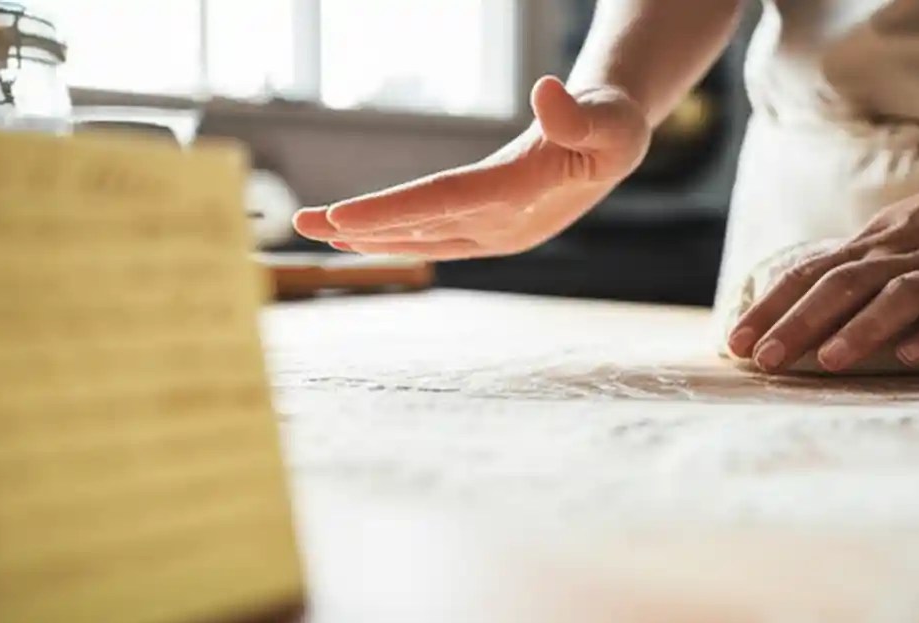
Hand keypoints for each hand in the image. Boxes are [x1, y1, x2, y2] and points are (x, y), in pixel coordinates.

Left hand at [293, 76, 650, 259]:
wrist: (617, 147)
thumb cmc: (613, 126)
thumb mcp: (611, 118)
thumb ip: (580, 114)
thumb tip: (547, 92)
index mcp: (523, 195)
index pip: (445, 203)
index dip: (392, 211)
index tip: (340, 216)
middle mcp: (501, 224)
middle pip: (419, 225)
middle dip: (358, 226)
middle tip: (301, 223)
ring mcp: (493, 232)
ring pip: (418, 234)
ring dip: (366, 232)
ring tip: (313, 230)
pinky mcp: (487, 230)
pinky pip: (430, 233)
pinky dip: (392, 233)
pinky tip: (359, 234)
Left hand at [726, 160, 918, 372]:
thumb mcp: (895, 234)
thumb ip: (853, 268)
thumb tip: (796, 306)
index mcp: (874, 245)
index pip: (809, 275)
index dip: (770, 309)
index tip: (733, 344)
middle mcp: (904, 253)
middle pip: (842, 286)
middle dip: (798, 324)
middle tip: (762, 361)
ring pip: (900, 297)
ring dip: (861, 329)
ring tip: (826, 362)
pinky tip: (912, 356)